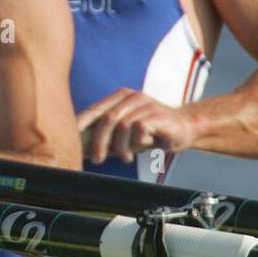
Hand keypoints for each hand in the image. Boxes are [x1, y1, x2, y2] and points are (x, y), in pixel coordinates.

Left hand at [78, 88, 202, 165]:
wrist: (186, 127)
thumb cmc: (152, 131)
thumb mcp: (127, 131)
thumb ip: (108, 133)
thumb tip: (80, 147)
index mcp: (119, 97)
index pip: (95, 110)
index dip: (81, 125)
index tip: (71, 141)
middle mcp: (131, 96)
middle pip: (106, 118)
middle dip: (99, 141)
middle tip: (96, 159)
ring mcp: (145, 103)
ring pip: (122, 124)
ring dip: (120, 146)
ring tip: (123, 158)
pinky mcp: (158, 114)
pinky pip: (140, 127)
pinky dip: (136, 142)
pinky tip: (138, 151)